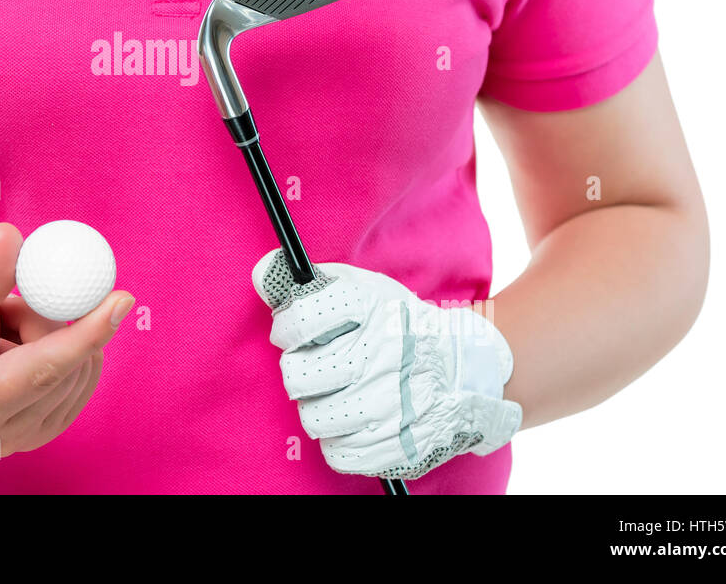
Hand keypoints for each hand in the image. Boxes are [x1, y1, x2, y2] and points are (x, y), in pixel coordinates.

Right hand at [0, 223, 133, 456]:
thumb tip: (10, 234)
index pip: (45, 369)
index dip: (87, 333)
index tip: (122, 299)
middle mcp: (1, 436)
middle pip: (64, 363)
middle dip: (48, 321)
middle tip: (8, 306)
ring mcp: (25, 440)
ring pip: (77, 369)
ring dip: (50, 335)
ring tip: (3, 332)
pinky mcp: (43, 432)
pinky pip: (79, 378)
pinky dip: (59, 350)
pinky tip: (20, 347)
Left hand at [252, 251, 520, 479]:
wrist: (465, 366)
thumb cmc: (397, 326)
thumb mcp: (363, 289)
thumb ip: (312, 282)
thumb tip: (261, 273)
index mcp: (371, 309)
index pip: (300, 320)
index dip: (286, 328)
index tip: (292, 333)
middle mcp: (382, 356)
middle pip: (297, 376)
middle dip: (298, 371)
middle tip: (316, 367)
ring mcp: (392, 404)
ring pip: (314, 418)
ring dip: (317, 407)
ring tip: (336, 394)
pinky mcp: (399, 443)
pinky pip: (339, 453)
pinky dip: (339, 440)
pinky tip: (353, 420)